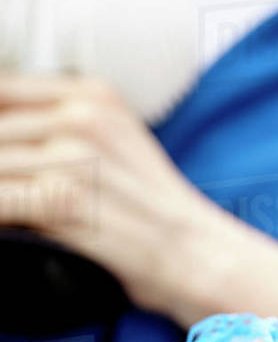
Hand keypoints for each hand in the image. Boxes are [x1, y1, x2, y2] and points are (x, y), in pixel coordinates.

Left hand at [0, 74, 248, 319]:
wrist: (195, 252)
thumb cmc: (151, 207)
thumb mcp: (116, 142)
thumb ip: (58, 124)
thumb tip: (5, 135)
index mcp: (94, 95)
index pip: (3, 89)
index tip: (6, 152)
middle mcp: (84, 116)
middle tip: (12, 186)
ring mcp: (76, 157)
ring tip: (11, 209)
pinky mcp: (65, 200)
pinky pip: (1, 201)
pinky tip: (8, 225)